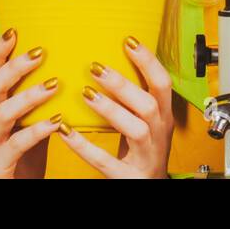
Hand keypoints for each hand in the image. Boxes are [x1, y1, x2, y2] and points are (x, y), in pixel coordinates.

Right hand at [0, 28, 61, 178]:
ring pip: (3, 113)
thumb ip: (40, 99)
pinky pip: (17, 144)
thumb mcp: (30, 121)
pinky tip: (57, 121)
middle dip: (14, 67)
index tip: (14, 30)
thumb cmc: (24, 156)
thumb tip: (66, 68)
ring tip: (55, 84)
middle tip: (40, 52)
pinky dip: (38, 130)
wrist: (9, 191)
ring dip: (29, 96)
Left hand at [57, 36, 174, 178]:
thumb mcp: (147, 121)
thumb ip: (133, 97)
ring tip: (85, 94)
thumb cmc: (144, 149)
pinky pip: (106, 161)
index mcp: (164, 116)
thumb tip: (107, 60)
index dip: (149, 62)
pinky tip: (65, 131)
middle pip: (149, 106)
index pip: (163, 84)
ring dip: (111, 110)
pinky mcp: (128, 177)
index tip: (128, 40)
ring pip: (135, 130)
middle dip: (123, 85)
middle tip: (95, 67)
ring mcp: (146, 156)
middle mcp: (159, 134)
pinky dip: (85, 146)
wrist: (150, 188)